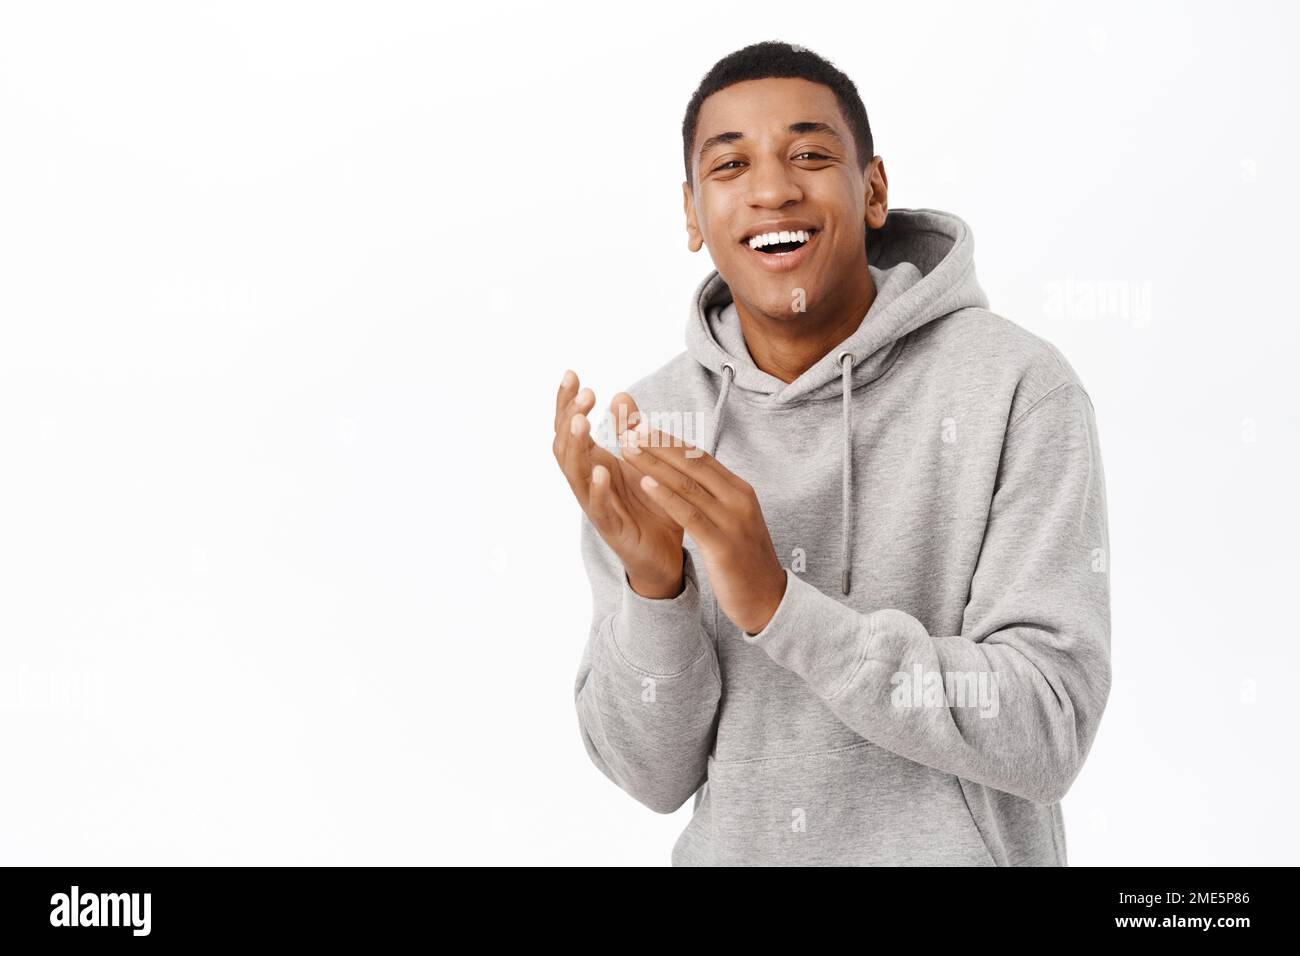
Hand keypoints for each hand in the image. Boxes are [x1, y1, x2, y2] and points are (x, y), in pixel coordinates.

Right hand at [552, 370, 685, 598]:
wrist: (665, 555)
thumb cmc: (650, 506)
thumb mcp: (643, 461)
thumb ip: (630, 431)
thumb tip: (620, 394)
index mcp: (595, 463)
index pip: (571, 428)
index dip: (567, 402)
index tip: (571, 373)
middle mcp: (589, 481)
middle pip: (565, 446)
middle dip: (569, 418)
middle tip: (581, 393)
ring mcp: (596, 505)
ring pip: (575, 474)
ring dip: (576, 447)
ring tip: (581, 422)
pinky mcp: (611, 529)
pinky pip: (599, 508)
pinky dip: (597, 490)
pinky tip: (601, 471)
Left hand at [618, 417, 787, 633]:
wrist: (769, 601)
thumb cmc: (745, 561)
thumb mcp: (734, 520)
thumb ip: (715, 497)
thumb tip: (689, 476)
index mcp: (740, 491)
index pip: (701, 457)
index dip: (670, 441)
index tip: (643, 426)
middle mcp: (738, 499)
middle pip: (693, 463)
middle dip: (658, 444)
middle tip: (628, 427)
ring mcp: (732, 521)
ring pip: (687, 485)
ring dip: (654, 464)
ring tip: (628, 448)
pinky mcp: (723, 546)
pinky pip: (690, 515)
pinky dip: (666, 497)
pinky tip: (645, 484)